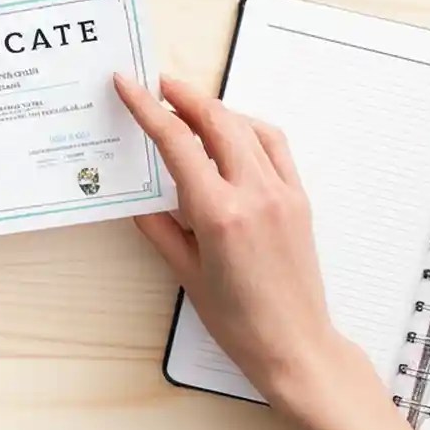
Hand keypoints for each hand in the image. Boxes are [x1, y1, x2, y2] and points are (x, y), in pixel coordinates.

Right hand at [117, 76, 429, 429]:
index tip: (129, 84)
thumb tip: (137, 197)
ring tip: (188, 103)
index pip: (177, 143)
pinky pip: (275, 146)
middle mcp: (254, 194)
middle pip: (216, 120)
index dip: (148, 108)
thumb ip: (159, 228)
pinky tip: (231, 130)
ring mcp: (282, 193)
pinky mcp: (300, 199)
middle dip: (184, 94)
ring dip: (216, 107)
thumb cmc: (239, 323)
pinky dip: (249, 127)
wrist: (296, 347)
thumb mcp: (185, 275)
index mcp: (219, 213)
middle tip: (157, 82)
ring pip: (247, 127)